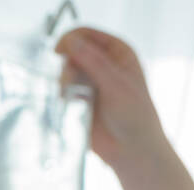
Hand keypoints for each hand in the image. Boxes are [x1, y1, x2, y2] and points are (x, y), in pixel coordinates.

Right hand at [55, 27, 167, 174]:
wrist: (131, 150)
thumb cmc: (134, 116)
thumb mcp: (116, 85)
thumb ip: (93, 63)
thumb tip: (70, 42)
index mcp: (118, 52)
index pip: (88, 34)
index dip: (71, 39)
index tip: (59, 51)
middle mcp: (104, 63)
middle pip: (73, 51)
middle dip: (67, 65)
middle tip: (67, 83)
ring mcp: (92, 81)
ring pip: (66, 71)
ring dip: (64, 81)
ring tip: (70, 98)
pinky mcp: (82, 99)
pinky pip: (64, 89)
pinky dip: (62, 94)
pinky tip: (68, 105)